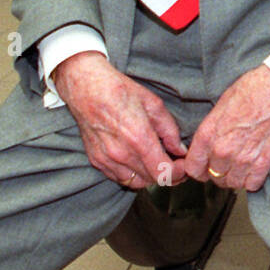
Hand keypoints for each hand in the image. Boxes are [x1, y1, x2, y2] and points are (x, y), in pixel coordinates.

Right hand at [52, 52, 186, 188]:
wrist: (85, 87)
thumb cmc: (119, 90)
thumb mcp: (153, 104)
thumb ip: (170, 131)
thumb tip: (180, 150)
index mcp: (138, 138)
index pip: (164, 173)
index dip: (179, 173)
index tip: (185, 165)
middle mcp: (121, 154)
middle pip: (152, 180)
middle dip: (169, 175)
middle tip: (177, 165)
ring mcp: (106, 159)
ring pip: (136, 183)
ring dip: (150, 177)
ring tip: (159, 164)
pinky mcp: (96, 160)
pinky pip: (119, 178)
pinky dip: (132, 175)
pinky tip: (139, 162)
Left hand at [185, 64, 269, 190]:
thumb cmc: (253, 89)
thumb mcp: (222, 104)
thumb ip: (211, 129)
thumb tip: (206, 144)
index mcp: (209, 134)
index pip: (193, 167)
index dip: (198, 168)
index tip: (204, 166)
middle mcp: (223, 150)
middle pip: (214, 177)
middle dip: (218, 171)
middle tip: (227, 162)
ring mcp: (244, 158)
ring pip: (232, 183)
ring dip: (235, 177)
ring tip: (241, 165)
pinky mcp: (264, 162)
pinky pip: (252, 184)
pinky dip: (252, 179)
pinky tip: (254, 167)